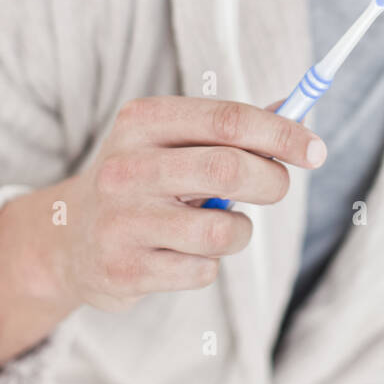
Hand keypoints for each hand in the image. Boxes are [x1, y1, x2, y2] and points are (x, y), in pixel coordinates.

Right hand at [52, 96, 325, 312]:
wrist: (67, 239)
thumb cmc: (143, 180)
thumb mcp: (171, 140)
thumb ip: (230, 128)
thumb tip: (297, 112)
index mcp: (141, 121)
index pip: (227, 120)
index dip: (281, 134)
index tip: (316, 150)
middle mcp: (125, 167)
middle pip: (229, 169)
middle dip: (271, 181)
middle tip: (277, 187)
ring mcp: (121, 221)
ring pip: (222, 229)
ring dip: (240, 230)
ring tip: (221, 226)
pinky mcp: (124, 270)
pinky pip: (203, 271)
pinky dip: (210, 264)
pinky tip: (183, 254)